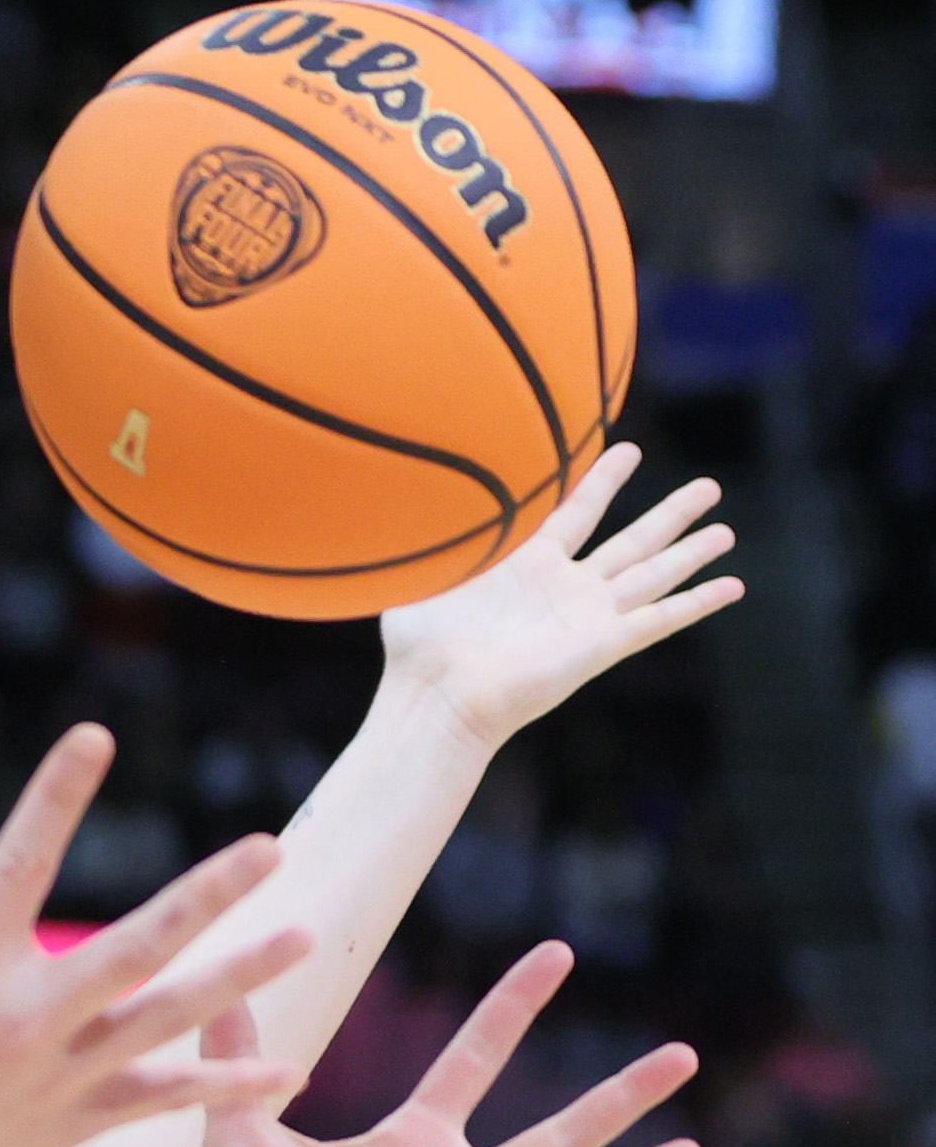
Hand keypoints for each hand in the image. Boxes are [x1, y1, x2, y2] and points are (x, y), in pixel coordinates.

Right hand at [0, 730, 313, 1146]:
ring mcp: (56, 1077)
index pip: (19, 862)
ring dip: (241, 979)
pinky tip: (290, 1071)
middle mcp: (22, 1021)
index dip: (56, 794)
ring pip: (168, 1021)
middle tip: (273, 849)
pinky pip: (164, 1105)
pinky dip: (226, 1089)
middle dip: (208, 896)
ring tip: (307, 937)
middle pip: (135, 947)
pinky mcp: (73, 1124)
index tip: (97, 734)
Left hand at [378, 443, 740, 751]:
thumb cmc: (420, 644)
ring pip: (653, 574)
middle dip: (671, 514)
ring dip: (691, 553)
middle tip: (711, 487)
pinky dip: (696, 603)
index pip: (576, 511)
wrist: (437, 696)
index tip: (629, 450)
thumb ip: (432, 536)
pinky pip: (659, 620)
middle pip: (632, 540)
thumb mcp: (425, 574)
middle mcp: (565, 590)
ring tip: (726, 531)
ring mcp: (585, 618)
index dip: (603, 481)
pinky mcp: (599, 646)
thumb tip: (413, 494)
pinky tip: (733, 588)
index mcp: (527, 566)